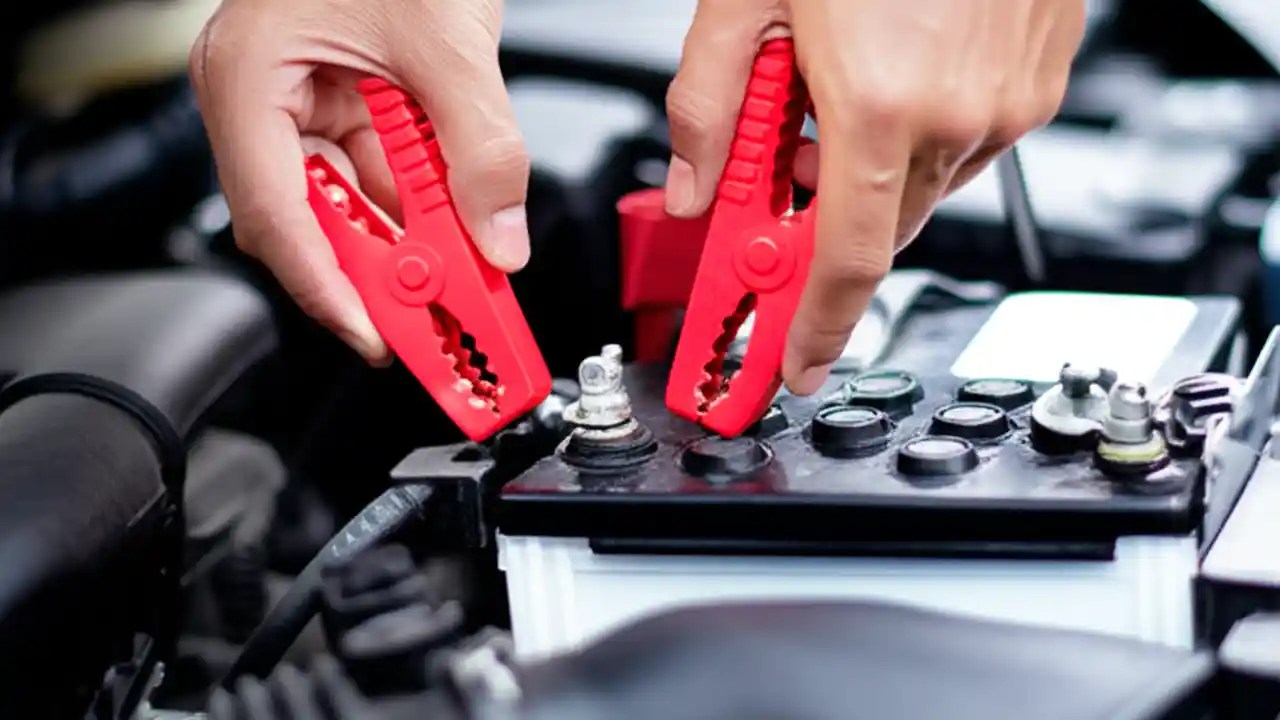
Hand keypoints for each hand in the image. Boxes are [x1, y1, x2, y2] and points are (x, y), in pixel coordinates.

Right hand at [190, 0, 530, 362]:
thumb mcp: (446, 40)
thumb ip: (481, 147)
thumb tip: (499, 236)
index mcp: (248, 80)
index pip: (276, 215)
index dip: (329, 289)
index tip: (377, 337)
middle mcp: (262, 98)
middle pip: (310, 223)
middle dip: (376, 275)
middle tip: (431, 324)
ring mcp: (300, 100)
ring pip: (349, 205)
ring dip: (407, 243)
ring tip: (458, 282)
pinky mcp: (343, 100)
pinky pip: (376, 173)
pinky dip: (420, 205)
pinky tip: (459, 227)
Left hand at [665, 0, 1085, 393]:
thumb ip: (703, 106)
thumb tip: (687, 187)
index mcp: (877, 105)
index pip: (844, 264)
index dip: (813, 330)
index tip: (792, 369)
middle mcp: (956, 116)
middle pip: (876, 228)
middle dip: (823, 220)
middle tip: (786, 168)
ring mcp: (1007, 101)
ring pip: (922, 189)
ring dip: (871, 172)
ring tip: (841, 89)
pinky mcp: (1038, 82)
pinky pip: (967, 146)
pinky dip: (919, 137)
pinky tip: (894, 72)